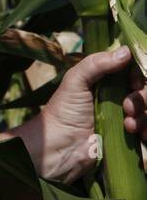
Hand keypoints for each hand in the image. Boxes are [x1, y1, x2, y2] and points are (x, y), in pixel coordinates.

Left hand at [0, 45, 146, 184]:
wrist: (61, 148)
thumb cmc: (64, 111)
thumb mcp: (75, 81)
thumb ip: (96, 64)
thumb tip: (126, 51)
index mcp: (106, 79)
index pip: (133, 70)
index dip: (138, 74)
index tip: (132, 82)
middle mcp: (118, 95)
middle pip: (144, 90)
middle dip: (142, 98)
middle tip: (127, 108)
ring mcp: (125, 116)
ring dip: (144, 116)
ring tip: (129, 126)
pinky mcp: (129, 135)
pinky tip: (137, 134)